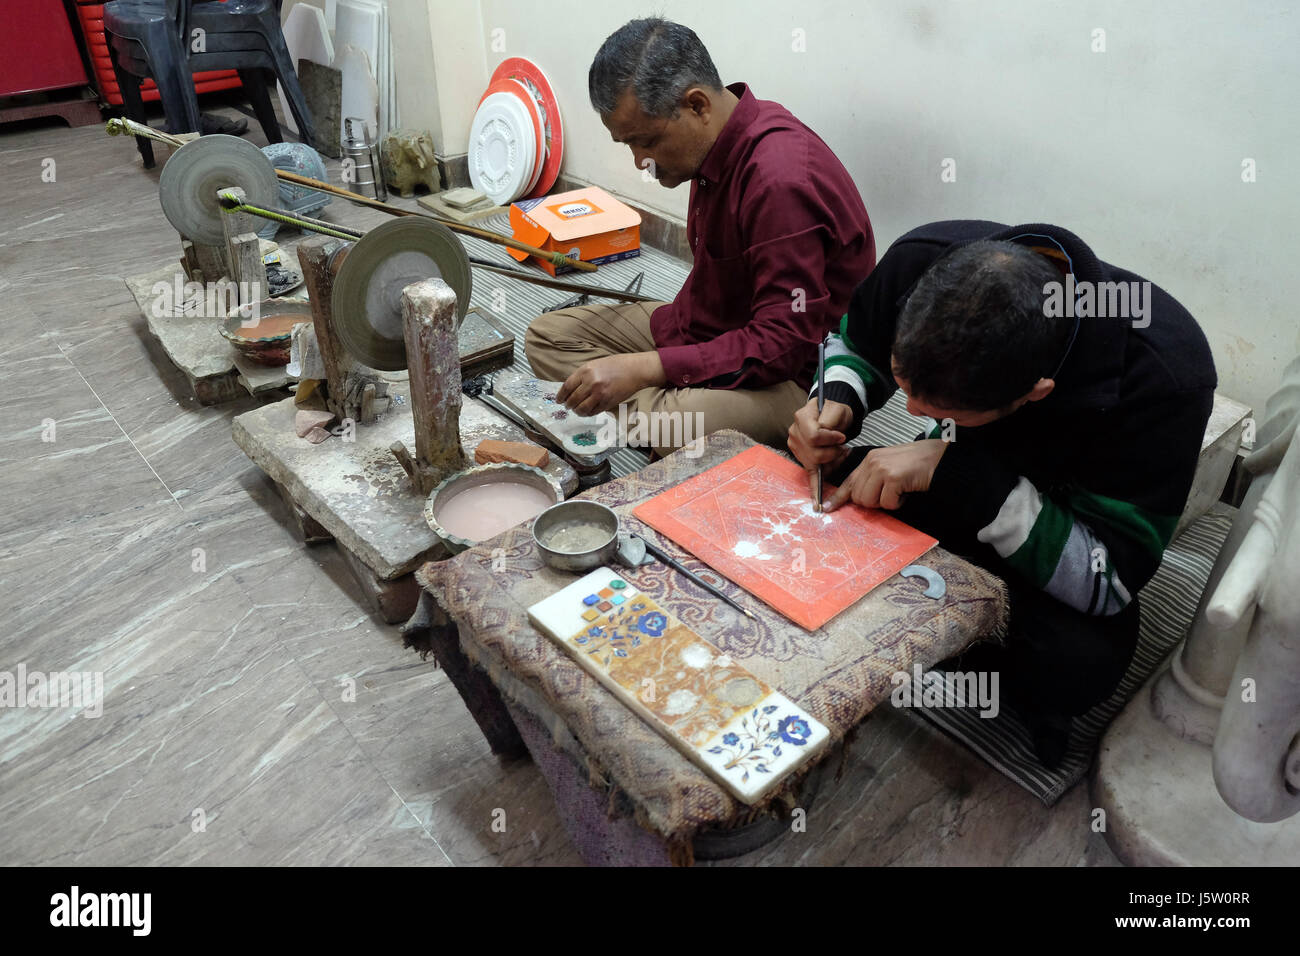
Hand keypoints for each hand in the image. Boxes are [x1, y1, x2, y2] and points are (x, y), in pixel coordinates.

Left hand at [557, 352, 665, 415]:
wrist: (634, 370)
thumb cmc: (615, 365)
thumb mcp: (594, 364)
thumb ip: (582, 375)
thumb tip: (569, 389)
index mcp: (585, 371)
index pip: (567, 387)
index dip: (560, 396)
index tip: (559, 400)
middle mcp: (591, 383)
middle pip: (573, 399)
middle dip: (568, 405)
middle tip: (567, 406)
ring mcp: (600, 394)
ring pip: (582, 408)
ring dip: (577, 411)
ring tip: (577, 410)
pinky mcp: (608, 402)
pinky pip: (593, 412)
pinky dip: (588, 413)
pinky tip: (587, 411)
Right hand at [788, 399, 852, 492]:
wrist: (831, 412)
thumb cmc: (835, 410)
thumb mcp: (836, 409)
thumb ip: (831, 422)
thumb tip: (832, 439)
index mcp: (802, 417)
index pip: (814, 436)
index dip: (831, 439)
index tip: (842, 437)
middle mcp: (794, 432)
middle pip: (814, 454)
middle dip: (832, 453)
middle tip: (842, 447)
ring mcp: (796, 446)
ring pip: (814, 464)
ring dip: (831, 462)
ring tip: (839, 452)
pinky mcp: (802, 457)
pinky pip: (809, 475)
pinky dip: (814, 489)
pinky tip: (817, 503)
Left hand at [824, 439, 947, 511]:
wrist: (939, 458)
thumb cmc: (917, 464)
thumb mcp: (889, 466)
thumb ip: (873, 478)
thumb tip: (860, 498)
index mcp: (869, 460)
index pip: (848, 482)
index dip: (837, 498)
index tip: (826, 508)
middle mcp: (872, 463)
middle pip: (858, 497)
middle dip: (874, 502)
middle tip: (891, 493)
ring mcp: (882, 469)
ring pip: (870, 502)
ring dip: (886, 503)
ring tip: (899, 491)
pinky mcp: (893, 478)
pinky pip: (887, 503)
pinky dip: (898, 503)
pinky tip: (907, 490)